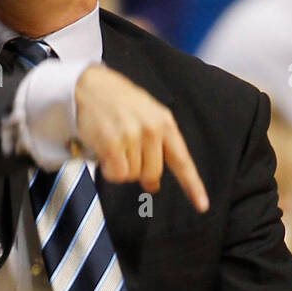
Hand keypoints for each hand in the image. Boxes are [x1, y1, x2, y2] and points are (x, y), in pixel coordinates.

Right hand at [74, 65, 208, 211]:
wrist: (89, 85)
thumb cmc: (118, 102)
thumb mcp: (146, 116)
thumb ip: (156, 147)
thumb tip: (153, 185)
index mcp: (164, 123)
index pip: (182, 161)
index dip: (193, 186)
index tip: (202, 205)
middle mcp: (151, 130)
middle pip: (152, 174)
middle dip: (139, 171)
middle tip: (127, 154)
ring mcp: (131, 136)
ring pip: (132, 176)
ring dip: (120, 168)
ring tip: (113, 146)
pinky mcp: (111, 143)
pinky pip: (116, 175)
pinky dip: (109, 170)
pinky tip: (105, 154)